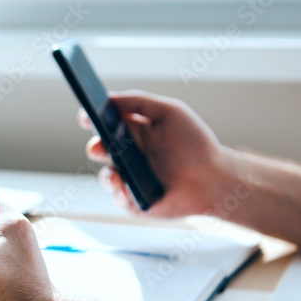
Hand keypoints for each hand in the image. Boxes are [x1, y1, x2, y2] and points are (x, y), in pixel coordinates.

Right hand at [80, 90, 231, 218]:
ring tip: (116, 176)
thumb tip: (107, 99)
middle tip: (98, 148)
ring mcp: (129, 179)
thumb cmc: (194, 144)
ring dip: (108, 176)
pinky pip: (118, 199)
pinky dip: (121, 195)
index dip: (92, 119)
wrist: (214, 179)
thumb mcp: (170, 112)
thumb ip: (138, 102)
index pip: (104, 123)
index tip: (86, 117)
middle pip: (100, 149)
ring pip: (107, 176)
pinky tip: (129, 190)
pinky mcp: (134, 201)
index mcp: (133, 131)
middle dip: (95, 148)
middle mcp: (128, 155)